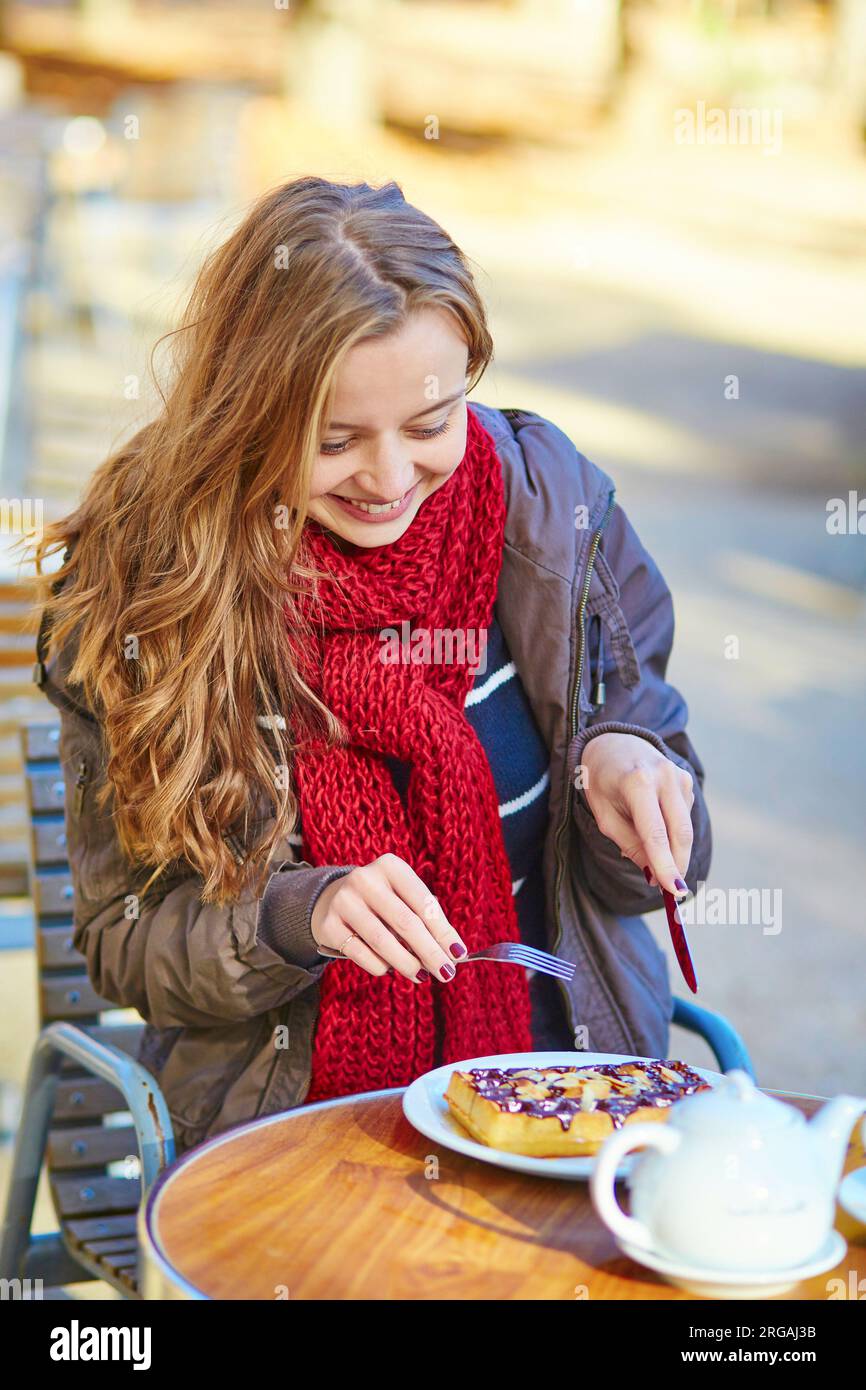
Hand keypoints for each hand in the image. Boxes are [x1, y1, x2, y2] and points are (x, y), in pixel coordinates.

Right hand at [310, 853, 465, 983]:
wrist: (330, 899)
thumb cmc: (381, 902)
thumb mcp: (402, 897)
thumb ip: (426, 919)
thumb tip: (453, 954)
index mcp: (390, 867)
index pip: (423, 903)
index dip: (443, 931)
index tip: (458, 955)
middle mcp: (365, 880)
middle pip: (406, 923)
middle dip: (430, 952)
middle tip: (446, 973)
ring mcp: (344, 901)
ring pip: (383, 941)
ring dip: (408, 964)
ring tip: (422, 976)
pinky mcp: (329, 925)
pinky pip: (362, 954)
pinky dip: (381, 966)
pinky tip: (390, 970)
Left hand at [579, 733, 694, 895]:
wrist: (612, 744)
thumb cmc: (602, 783)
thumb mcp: (604, 817)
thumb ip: (629, 845)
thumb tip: (654, 876)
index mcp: (637, 783)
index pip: (656, 833)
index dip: (666, 865)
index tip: (674, 891)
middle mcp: (663, 776)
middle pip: (680, 832)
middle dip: (677, 864)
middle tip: (670, 890)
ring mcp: (679, 775)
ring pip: (684, 827)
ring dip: (672, 848)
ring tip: (647, 845)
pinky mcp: (686, 779)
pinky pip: (683, 816)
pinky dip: (672, 830)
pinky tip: (653, 819)